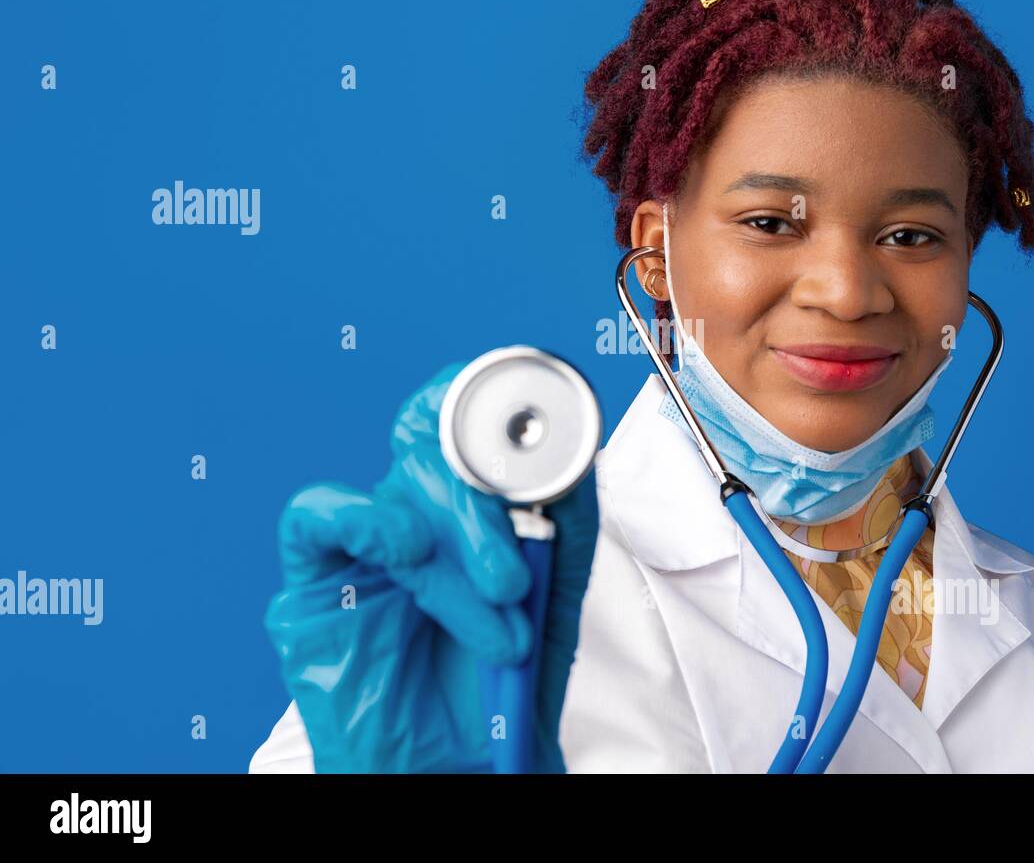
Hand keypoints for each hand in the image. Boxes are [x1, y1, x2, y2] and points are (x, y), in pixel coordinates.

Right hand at [263, 362, 599, 771]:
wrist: (461, 769)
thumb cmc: (501, 692)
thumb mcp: (552, 604)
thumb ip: (564, 531)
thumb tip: (574, 462)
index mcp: (473, 513)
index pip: (471, 427)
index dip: (499, 409)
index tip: (550, 438)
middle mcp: (419, 517)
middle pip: (438, 445)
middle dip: (485, 492)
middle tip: (518, 557)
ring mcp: (364, 546)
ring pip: (399, 488)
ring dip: (454, 545)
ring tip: (497, 605)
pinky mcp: (313, 585)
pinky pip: (314, 515)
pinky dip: (358, 515)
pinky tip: (403, 547)